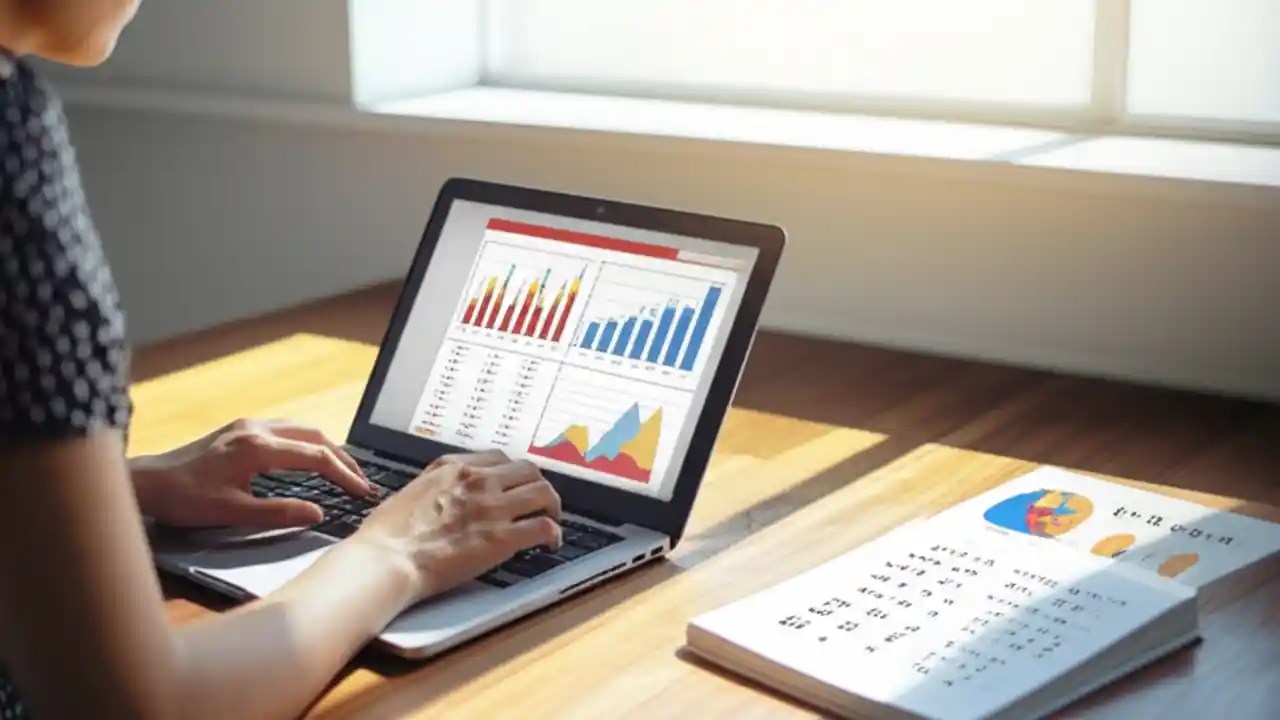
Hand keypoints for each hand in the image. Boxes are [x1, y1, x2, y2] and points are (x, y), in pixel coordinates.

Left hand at [131, 418, 375, 527]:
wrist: (147, 482)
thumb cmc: (185, 500)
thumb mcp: (234, 512)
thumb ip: (279, 513)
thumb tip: (318, 513)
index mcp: (258, 448)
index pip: (316, 457)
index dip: (344, 475)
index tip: (361, 492)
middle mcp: (257, 429)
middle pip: (315, 436)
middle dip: (343, 458)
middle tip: (360, 481)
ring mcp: (247, 426)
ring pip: (301, 429)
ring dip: (327, 447)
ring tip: (343, 469)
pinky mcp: (240, 430)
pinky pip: (285, 429)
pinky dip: (307, 442)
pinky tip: (309, 457)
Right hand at [351, 450, 561, 602]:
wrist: (386, 560)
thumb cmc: (387, 535)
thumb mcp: (411, 492)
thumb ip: (435, 486)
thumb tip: (443, 495)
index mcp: (453, 468)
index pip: (499, 458)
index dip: (513, 472)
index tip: (515, 483)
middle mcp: (477, 480)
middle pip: (528, 470)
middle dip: (538, 484)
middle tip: (540, 502)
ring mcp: (493, 507)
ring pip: (544, 493)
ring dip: (552, 506)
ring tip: (552, 520)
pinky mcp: (502, 537)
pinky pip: (544, 527)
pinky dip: (553, 534)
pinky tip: (550, 544)